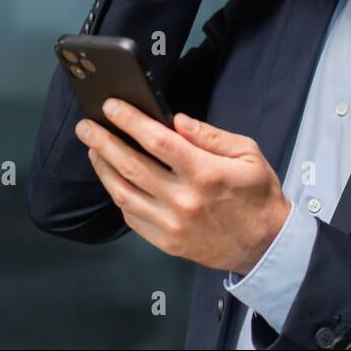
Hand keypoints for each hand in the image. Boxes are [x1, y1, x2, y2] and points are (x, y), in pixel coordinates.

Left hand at [75, 100, 290, 273]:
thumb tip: (177, 121)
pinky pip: (131, 217)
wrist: (265, 245)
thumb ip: (211, 136)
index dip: (131, 121)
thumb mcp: (247, 154)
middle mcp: (184, 200)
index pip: (158, 141)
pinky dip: (118, 196)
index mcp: (206, 173)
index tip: (112, 106)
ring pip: (124, 193)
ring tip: (92, 150)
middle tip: (86, 126)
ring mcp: (172, 224)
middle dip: (103, 142)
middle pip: (132, 165)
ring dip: (103, 168)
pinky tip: (112, 180)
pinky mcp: (166, 242)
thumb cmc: (258, 195)